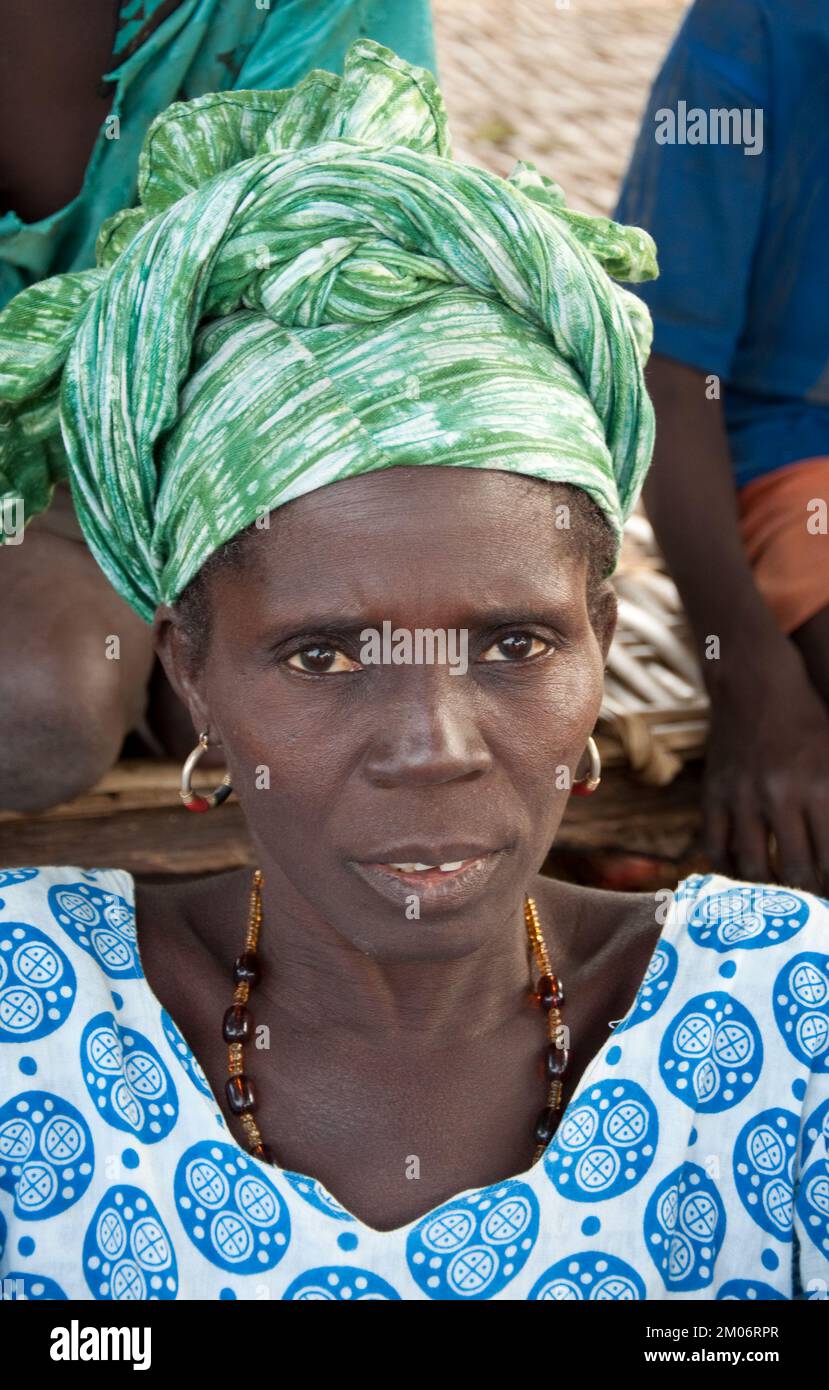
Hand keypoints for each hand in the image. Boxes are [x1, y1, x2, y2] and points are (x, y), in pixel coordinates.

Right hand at [701, 638, 828, 893]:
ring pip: (752, 866)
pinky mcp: (713, 793)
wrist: (755, 685)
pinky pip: (716, 847)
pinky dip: (728, 870)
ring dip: (767, 891)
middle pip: (795, 870)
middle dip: (807, 897)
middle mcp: (779, 795)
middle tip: (811, 906)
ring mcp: (741, 795)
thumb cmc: (808, 722)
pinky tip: (742, 877)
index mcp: (819, 786)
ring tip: (779, 900)